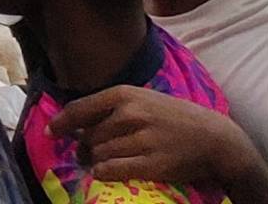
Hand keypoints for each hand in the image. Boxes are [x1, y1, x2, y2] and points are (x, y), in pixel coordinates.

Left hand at [55, 88, 267, 199]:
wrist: (216, 139)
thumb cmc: (176, 118)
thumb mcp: (144, 100)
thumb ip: (113, 108)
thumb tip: (78, 123)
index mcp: (125, 95)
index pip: (80, 109)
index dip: (62, 123)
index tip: (52, 132)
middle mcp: (131, 115)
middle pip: (88, 136)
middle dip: (84, 147)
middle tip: (87, 154)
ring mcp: (142, 139)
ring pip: (98, 154)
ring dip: (95, 161)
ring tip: (100, 163)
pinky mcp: (152, 164)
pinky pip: (112, 170)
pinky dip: (103, 172)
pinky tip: (106, 172)